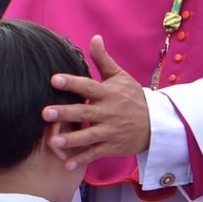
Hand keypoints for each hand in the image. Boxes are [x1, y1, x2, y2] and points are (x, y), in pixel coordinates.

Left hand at [42, 35, 150, 169]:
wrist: (156, 124)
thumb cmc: (133, 98)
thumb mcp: (121, 77)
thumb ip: (103, 60)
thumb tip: (94, 38)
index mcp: (109, 93)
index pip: (88, 86)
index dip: (72, 83)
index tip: (55, 79)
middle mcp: (109, 112)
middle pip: (84, 112)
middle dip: (65, 113)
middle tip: (46, 113)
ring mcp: (110, 131)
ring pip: (88, 136)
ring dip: (71, 140)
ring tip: (53, 142)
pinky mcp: (112, 147)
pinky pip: (95, 153)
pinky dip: (82, 159)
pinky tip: (66, 163)